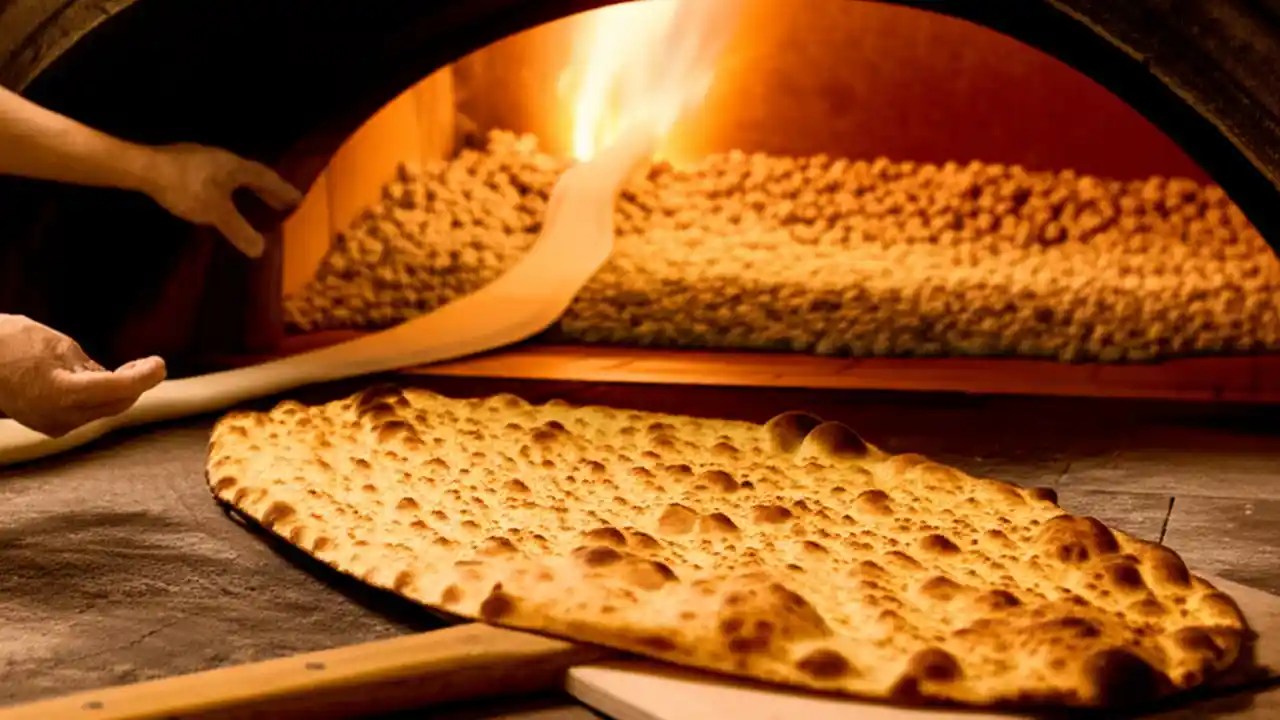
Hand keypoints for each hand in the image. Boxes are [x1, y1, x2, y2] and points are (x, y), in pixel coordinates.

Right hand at [0, 315, 165, 436]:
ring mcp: (54, 425)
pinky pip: (87, 412)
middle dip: (137, 385)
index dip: (146, 376)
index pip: (121, 388)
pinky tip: (104, 381)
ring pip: (104, 410)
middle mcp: (61, 417)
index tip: (160, 364)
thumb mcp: (58, 345)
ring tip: (129, 368)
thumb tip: (114, 378)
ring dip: (121, 391)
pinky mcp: (49, 425)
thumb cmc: (9, 343)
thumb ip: (91, 365)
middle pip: (117, 404)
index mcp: (64, 393)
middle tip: (149, 365)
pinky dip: (101, 398)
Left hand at [138, 143, 302, 258]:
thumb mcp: (215, 213)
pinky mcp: (186, 162)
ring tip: (253, 201)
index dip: (283, 190)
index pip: (267, 178)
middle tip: (279, 204)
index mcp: (237, 167)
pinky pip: (218, 175)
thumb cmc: (185, 188)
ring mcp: (204, 157)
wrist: (144, 169)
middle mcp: (224, 158)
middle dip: (266, 190)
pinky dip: (228, 187)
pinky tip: (220, 196)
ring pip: (233, 174)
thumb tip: (261, 250)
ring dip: (246, 188)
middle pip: (252, 174)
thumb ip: (239, 230)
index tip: (298, 199)